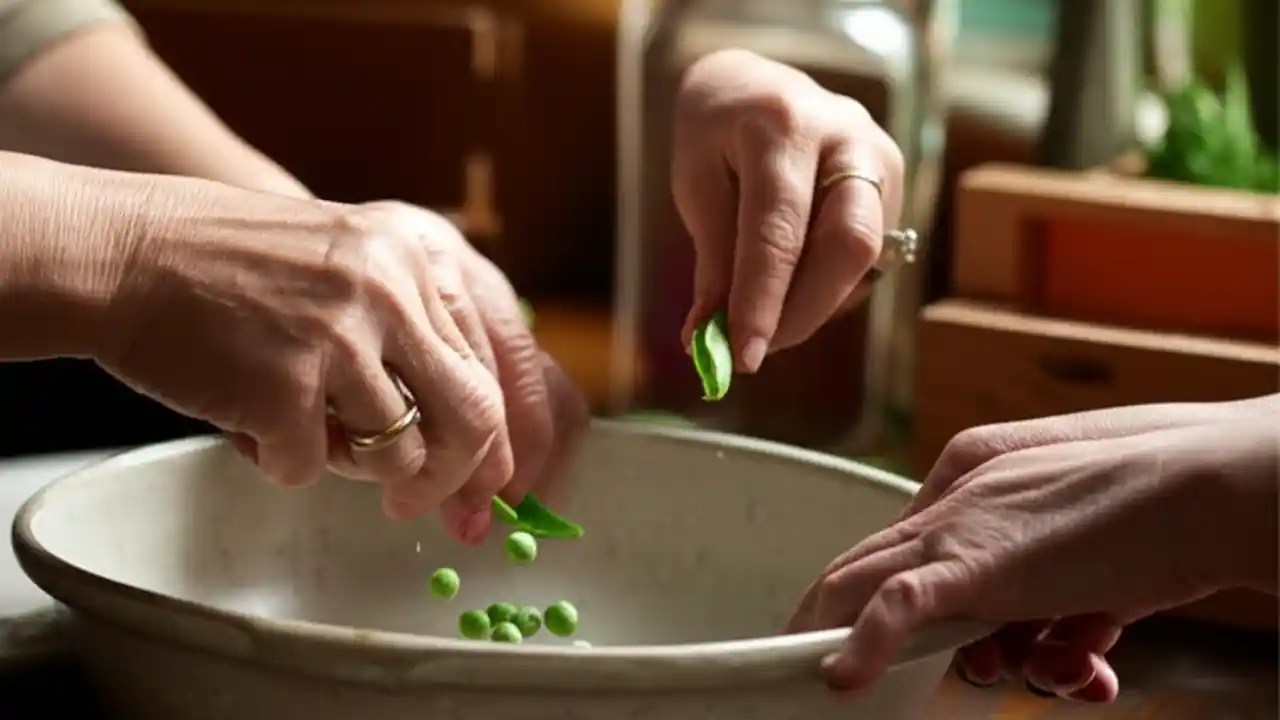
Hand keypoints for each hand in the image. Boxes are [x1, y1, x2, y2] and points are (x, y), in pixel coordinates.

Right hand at [96, 183, 585, 541]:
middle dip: (456, 478)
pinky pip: (312, 468)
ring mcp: (345, 334)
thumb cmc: (232, 269)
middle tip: (415, 505)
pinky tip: (245, 413)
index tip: (499, 486)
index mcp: (422, 251)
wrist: (122, 251)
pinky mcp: (290, 385)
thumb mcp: (354, 265)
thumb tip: (489, 445)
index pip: (508, 362)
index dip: (510, 440)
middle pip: (476, 417)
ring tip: (302, 423)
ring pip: (401, 454)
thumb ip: (420, 334)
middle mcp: (396, 286)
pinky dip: (278, 460)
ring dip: (352, 463)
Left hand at [673, 49, 903, 371]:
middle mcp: (846, 136)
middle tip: (758, 350)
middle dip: (805, 312)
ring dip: (813, 306)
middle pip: (848, 243)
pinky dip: (828, 290)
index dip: (763, 300)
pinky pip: (869, 258)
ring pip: (863, 259)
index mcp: (782, 126)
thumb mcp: (696, 185)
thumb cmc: (716, 134)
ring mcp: (880, 157)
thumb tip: (709, 341)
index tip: (743, 357)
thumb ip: (713, 262)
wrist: (754, 84)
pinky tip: (793, 289)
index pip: (779, 228)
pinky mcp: (894, 183)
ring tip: (764, 319)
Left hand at [788, 399, 1278, 700]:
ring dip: (890, 655)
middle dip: (835, 624)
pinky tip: (841, 680)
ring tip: (1028, 668)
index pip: (897, 545)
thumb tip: (1040, 642)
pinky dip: (866, 644)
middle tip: (813, 665)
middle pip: (862, 568)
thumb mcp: (1087, 556)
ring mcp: (960, 530)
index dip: (865, 596)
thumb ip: (1047, 590)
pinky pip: (898, 606)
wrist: (1208, 489)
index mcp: (973, 482)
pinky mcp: (976, 564)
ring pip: (865, 588)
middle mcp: (955, 502)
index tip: (840, 633)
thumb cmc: (1163, 520)